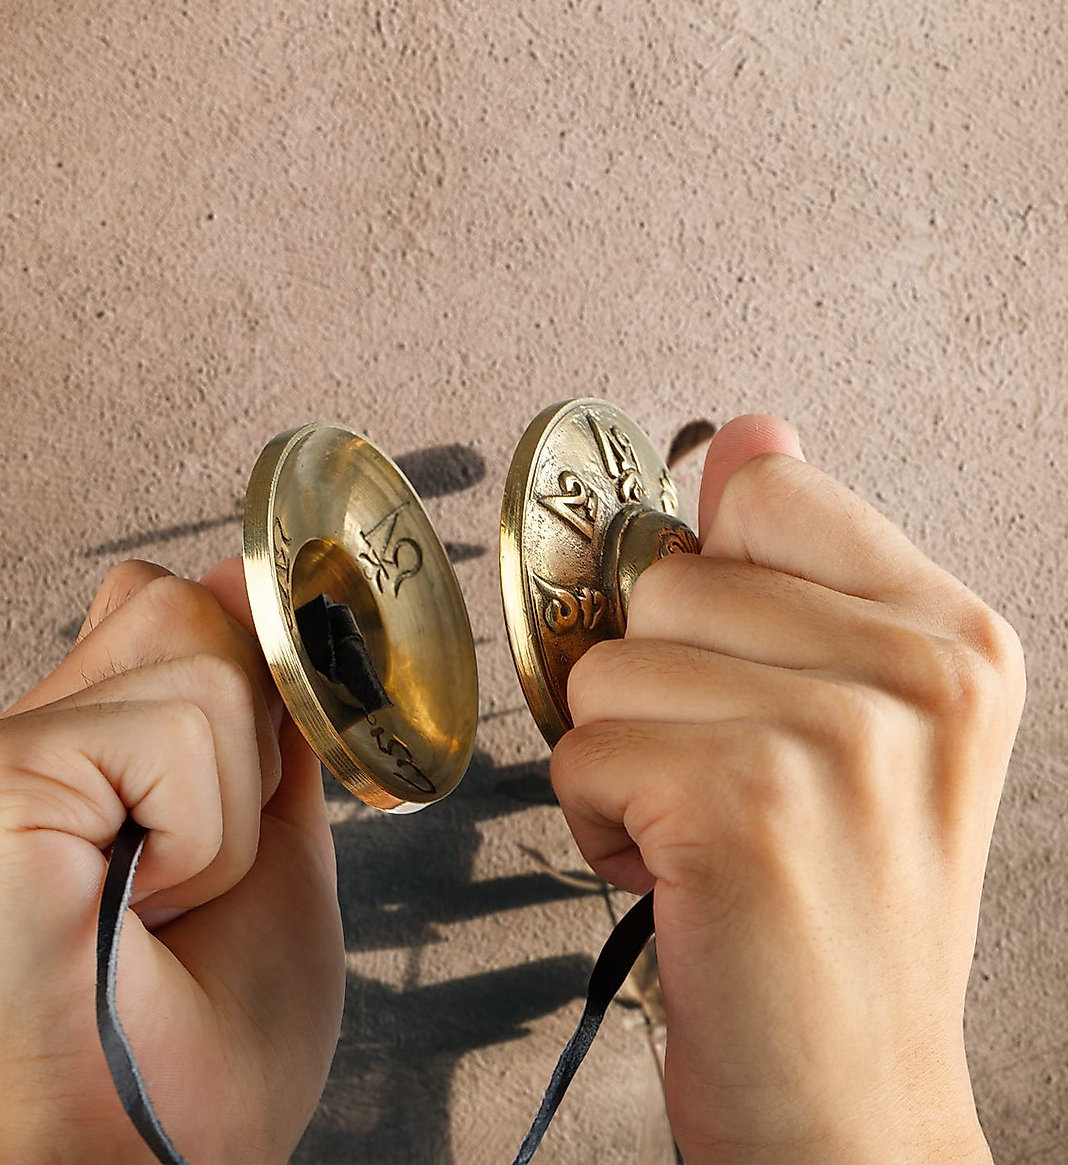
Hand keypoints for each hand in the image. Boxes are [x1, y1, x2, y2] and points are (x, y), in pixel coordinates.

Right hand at [0, 559, 343, 1163]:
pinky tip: (139, 902)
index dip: (246, 689)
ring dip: (229, 808)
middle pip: (193, 612)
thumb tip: (228, 576)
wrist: (162, 1149)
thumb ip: (262, 705)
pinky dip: (201, 837)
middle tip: (192, 865)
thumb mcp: (274, 826)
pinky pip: (170, 735)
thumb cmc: (218, 1018)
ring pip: (203, 665)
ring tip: (168, 891)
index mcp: (88, 730)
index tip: (232, 800)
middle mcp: (27, 725)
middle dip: (246, 753)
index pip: (181, 602)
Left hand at [553, 416, 1023, 1164]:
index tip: (737, 666)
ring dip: (624, 759)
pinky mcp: (742, 801)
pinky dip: (599, 821)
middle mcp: (915, 671)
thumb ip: (795, 564)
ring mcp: (834, 734)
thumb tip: (749, 432)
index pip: (763, 490)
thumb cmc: (834, 916)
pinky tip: (676, 875)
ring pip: (609, 663)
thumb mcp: (852, 719)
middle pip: (664, 577)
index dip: (713, 582)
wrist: (847, 1102)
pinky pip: (580, 749)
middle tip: (723, 779)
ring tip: (701, 831)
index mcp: (950, 632)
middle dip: (656, 687)